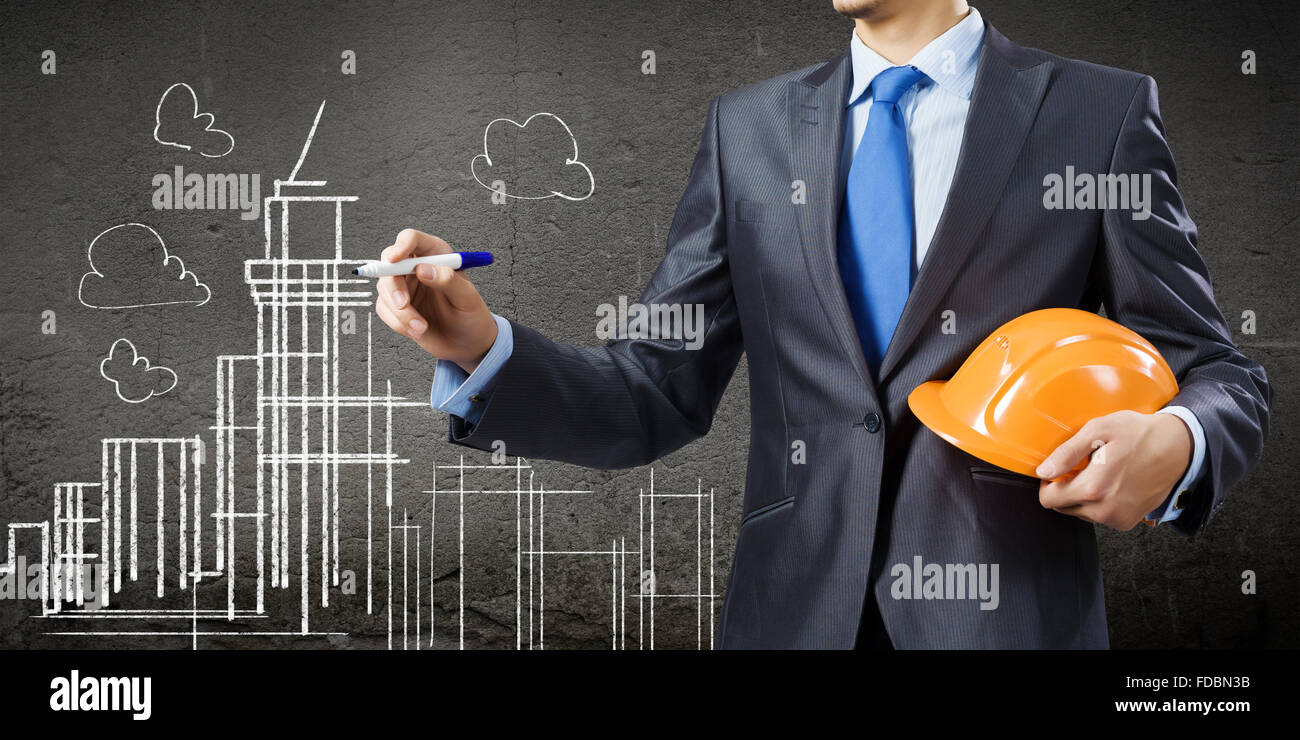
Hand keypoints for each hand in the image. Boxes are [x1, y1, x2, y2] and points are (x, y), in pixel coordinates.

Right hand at [372, 229, 497, 372]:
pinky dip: (398, 323)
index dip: (400, 246)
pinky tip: (417, 330)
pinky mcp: (396, 305)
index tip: (395, 260)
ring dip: (400, 312)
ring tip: (421, 327)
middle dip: (393, 286)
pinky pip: (384, 309)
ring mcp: (405, 286)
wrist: (467, 344)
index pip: (411, 239)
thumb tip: (424, 269)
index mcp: (437, 255)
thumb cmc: (472, 316)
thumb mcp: (467, 298)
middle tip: (404, 304)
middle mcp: (416, 266)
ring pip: (384, 289)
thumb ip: (448, 280)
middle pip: (389, 263)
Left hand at [1035, 410, 1192, 530]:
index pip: (1049, 500)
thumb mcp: (1098, 430)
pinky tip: (1113, 482)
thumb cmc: (1139, 434)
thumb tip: (1043, 471)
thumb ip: (1067, 453)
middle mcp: (1104, 511)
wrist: (1177, 447)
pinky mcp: (1128, 522)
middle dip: (1066, 488)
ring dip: (1084, 495)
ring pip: (1081, 512)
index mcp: (1093, 489)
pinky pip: (1100, 516)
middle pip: (1064, 507)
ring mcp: (1118, 519)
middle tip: (1085, 467)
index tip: (1059, 470)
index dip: (1048, 482)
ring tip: (1102, 472)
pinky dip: (1100, 502)